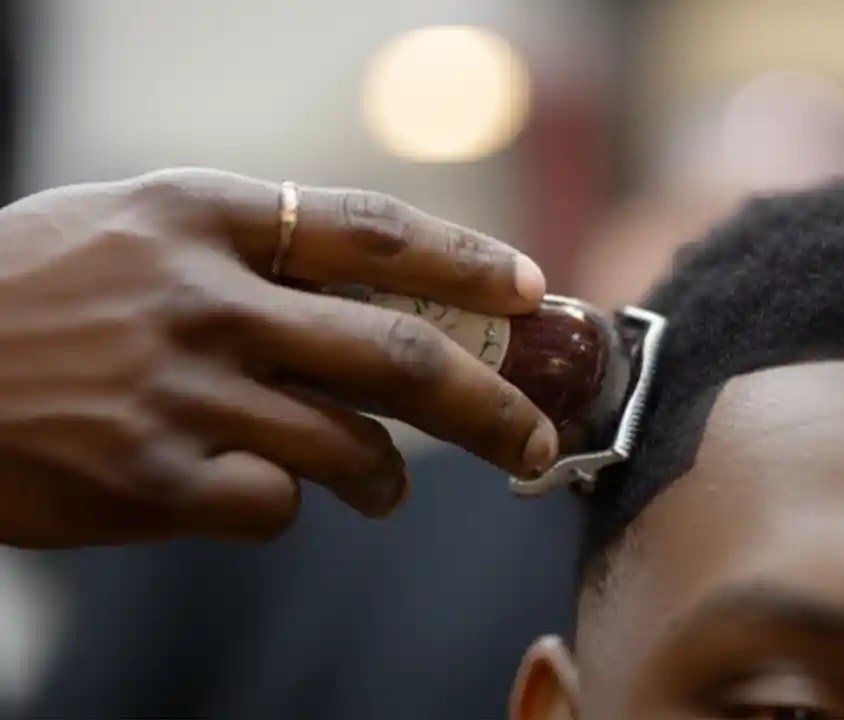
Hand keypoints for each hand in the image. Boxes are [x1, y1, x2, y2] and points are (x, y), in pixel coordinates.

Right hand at [0, 168, 557, 545]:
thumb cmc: (30, 293)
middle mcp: (205, 298)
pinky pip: (273, 506)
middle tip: (535, 438)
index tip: (532, 289)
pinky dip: (284, 509)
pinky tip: (257, 498)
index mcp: (204, 218)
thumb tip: (376, 292)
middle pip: (397, 352)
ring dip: (388, 480)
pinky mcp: (152, 478)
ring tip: (385, 490)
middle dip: (489, 406)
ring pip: (350, 446)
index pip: (373, 231)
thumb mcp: (132, 229)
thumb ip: (247, 250)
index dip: (466, 261)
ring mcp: (181, 390)